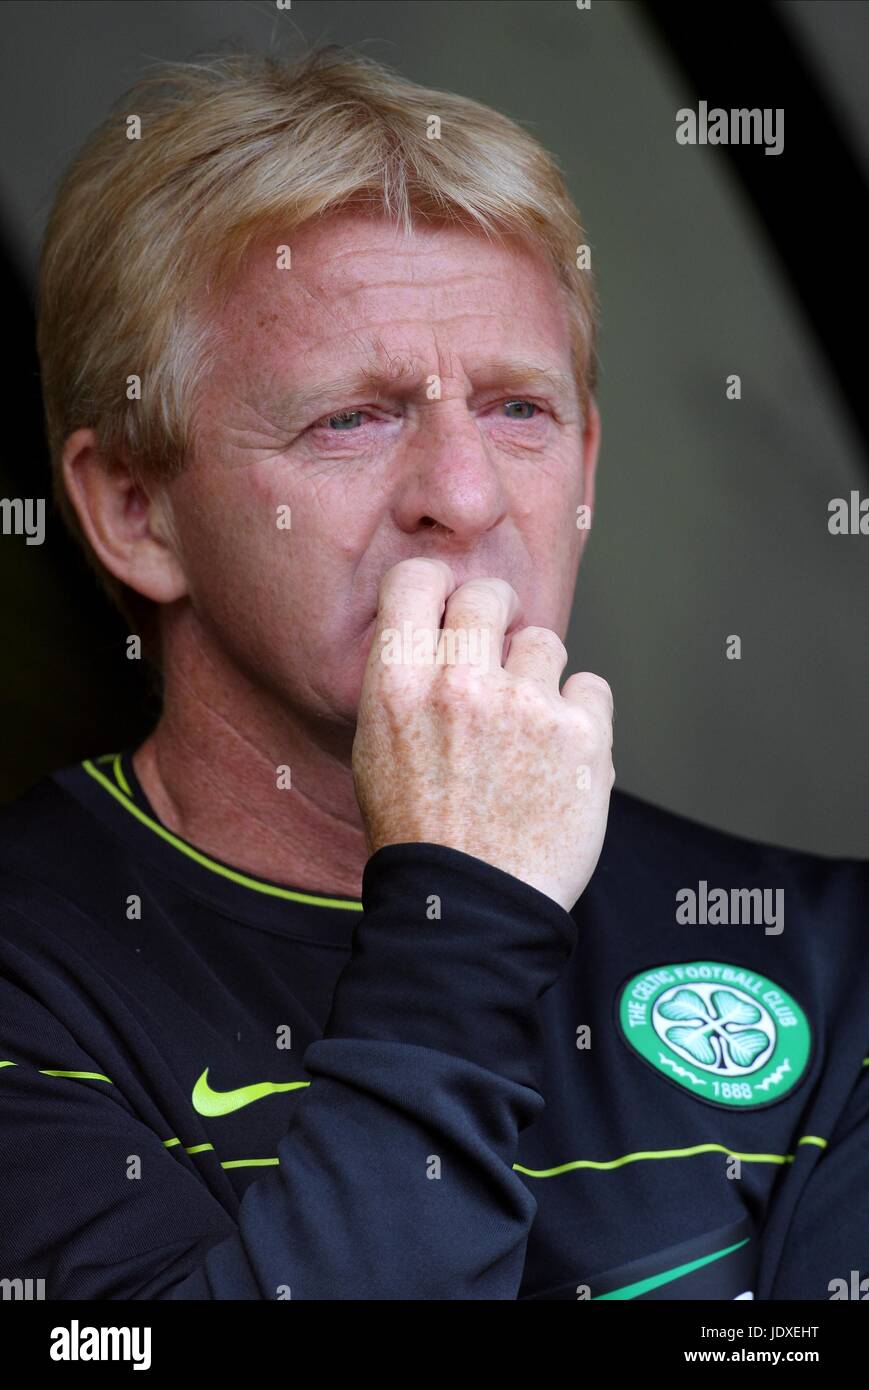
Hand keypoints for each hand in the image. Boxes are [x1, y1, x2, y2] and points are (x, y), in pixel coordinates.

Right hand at [352, 558, 614, 911]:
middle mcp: (459, 683)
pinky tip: (559, 757)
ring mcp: (525, 706)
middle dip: (497, 616)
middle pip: (489, 595)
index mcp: (397, 685)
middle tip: (499, 652)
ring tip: (526, 731)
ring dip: (539, 676)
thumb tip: (439, 635)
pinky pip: (591, 687)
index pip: (416, 579)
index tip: (450, 605)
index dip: (438, 585)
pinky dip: (581, 717)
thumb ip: (406, 685)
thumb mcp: (376, 751)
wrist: (472, 906)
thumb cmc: (421, 835)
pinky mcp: (581, 735)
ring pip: (545, 642)